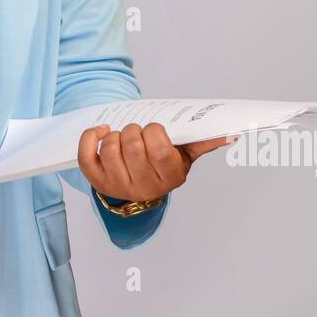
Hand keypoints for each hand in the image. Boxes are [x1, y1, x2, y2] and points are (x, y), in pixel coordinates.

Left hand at [77, 122, 232, 202]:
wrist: (139, 187)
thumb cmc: (163, 164)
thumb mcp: (184, 156)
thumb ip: (203, 143)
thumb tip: (230, 134)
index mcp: (168, 177)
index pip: (159, 150)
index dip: (154, 132)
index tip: (154, 129)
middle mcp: (143, 186)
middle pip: (133, 147)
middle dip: (134, 130)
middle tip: (138, 131)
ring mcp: (117, 185)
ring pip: (110, 149)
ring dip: (115, 134)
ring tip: (123, 136)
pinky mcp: (97, 180)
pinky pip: (86, 156)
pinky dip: (91, 137)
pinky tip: (102, 132)